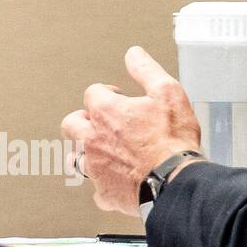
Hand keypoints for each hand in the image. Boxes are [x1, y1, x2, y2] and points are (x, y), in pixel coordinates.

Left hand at [61, 46, 202, 216]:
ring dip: (86, 151)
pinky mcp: (103, 191)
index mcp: (106, 112)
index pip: (93, 93)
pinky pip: (96, 188)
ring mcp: (95, 167)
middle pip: (71, 123)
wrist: (175, 180)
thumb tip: (133, 54)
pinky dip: (105, 183)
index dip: (107, 92)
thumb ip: (146, 70)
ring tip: (103, 150)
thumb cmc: (172, 139)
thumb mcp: (167, 92)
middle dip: (83, 119)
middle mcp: (93, 138)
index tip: (120, 96)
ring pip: (75, 157)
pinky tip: (116, 179)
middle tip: (101, 121)